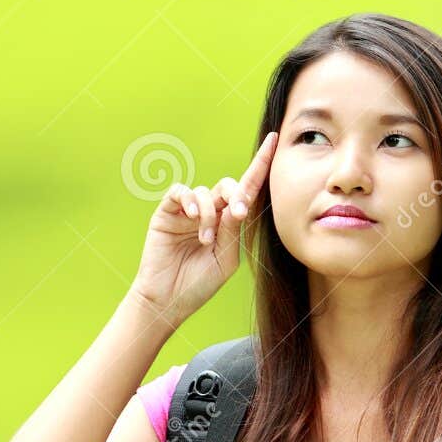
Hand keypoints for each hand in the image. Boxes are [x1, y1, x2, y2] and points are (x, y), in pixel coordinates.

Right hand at [128, 131, 276, 329]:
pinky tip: (192, 217)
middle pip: (228, 186)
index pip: (247, 190)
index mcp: (228, 224)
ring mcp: (187, 212)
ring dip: (209, 215)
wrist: (167, 300)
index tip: (274, 141)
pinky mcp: (167, 212)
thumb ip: (233, 231)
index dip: (260, 165)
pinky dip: (189, 200)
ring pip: (205, 192)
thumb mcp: (225, 259)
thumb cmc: (198, 285)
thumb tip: (237, 204)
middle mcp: (210, 213)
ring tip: (204, 240)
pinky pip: (180, 192)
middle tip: (238, 214)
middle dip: (237, 195)